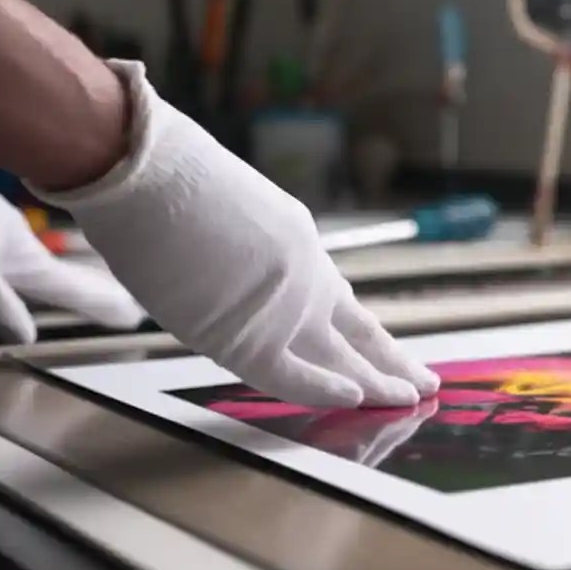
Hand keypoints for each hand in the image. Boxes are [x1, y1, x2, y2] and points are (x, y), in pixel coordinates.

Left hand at [0, 155, 143, 341]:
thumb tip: (26, 338)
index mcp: (25, 258)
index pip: (74, 288)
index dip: (102, 305)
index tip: (135, 317)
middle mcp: (19, 244)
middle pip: (65, 275)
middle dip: (95, 292)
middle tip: (126, 305)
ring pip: (43, 260)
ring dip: (68, 275)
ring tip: (88, 285)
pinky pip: (18, 250)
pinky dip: (36, 262)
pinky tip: (23, 258)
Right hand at [32, 61, 438, 407]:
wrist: (147, 170)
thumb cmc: (162, 176)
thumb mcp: (224, 206)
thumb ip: (238, 248)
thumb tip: (212, 270)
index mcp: (294, 240)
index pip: (334, 299)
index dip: (358, 328)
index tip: (383, 346)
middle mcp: (303, 273)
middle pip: (357, 328)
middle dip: (391, 360)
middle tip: (423, 380)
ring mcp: (284, 303)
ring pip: (343, 355)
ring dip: (380, 382)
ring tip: (410, 399)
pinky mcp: (250, 332)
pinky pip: (293, 376)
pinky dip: (325, 390)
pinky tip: (358, 399)